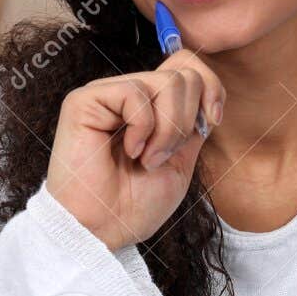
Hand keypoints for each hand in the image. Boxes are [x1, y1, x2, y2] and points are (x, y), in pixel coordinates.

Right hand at [45, 49, 224, 251]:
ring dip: (167, 130)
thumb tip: (208, 96)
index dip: (211, 87)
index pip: (187, 65)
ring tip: (146, 159)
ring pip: (167, 82)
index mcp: (149, 107)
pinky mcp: (85, 100)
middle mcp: (128, 95)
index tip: (211, 122)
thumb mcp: (181, 162)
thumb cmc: (134, 206)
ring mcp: (106, 94)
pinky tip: (128, 150)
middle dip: (186, 122)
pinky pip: (135, 93)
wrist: (102, 230)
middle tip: (161, 157)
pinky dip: (142, 128)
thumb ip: (193, 125)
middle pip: (184, 73)